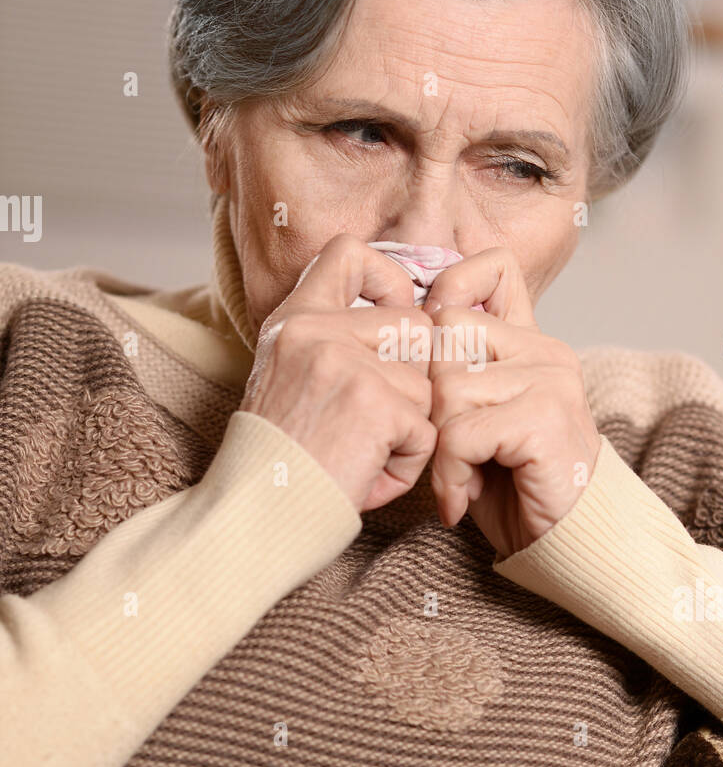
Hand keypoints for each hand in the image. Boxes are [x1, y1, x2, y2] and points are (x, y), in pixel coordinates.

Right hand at [240, 234, 436, 512]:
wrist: (253, 514)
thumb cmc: (275, 461)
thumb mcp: (287, 379)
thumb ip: (333, 345)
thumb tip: (406, 324)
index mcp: (294, 319)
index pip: (350, 252)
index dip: (389, 279)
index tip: (393, 317)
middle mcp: (317, 330)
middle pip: (416, 328)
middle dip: (412, 380)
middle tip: (377, 421)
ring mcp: (348, 364)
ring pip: (426, 388)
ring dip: (407, 432)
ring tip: (362, 457)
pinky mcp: (376, 405)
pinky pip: (426, 432)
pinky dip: (406, 466)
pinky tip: (366, 478)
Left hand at [424, 248, 601, 557]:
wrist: (566, 547)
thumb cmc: (512, 487)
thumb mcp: (476, 416)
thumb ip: (455, 372)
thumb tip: (400, 330)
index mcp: (530, 341)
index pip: (491, 267)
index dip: (447, 289)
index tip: (429, 346)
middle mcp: (546, 351)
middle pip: (445, 336)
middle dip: (431, 398)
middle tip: (451, 446)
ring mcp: (550, 381)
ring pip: (447, 388)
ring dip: (440, 446)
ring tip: (463, 475)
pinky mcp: (544, 418)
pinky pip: (460, 433)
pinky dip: (450, 474)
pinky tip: (463, 499)